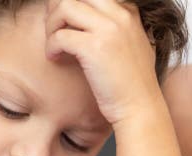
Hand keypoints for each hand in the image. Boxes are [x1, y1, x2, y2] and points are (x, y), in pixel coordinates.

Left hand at [45, 0, 161, 124]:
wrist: (140, 109)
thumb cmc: (131, 85)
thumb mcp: (132, 46)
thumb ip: (116, 28)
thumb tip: (86, 22)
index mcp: (128, 13)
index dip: (73, 4)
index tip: (64, 21)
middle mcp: (120, 16)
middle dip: (57, 8)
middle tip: (53, 28)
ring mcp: (108, 30)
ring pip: (64, 7)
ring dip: (51, 24)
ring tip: (53, 44)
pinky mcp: (94, 48)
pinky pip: (60, 35)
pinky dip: (51, 46)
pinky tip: (55, 58)